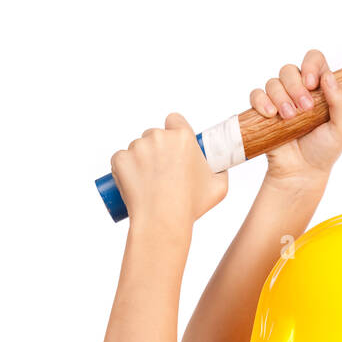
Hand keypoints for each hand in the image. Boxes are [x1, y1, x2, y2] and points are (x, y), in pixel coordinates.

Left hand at [110, 112, 227, 229]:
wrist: (161, 222)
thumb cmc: (190, 206)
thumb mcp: (218, 188)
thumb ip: (221, 172)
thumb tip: (219, 168)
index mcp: (183, 137)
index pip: (174, 120)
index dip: (173, 132)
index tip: (173, 147)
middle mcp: (158, 136)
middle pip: (154, 135)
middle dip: (156, 150)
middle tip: (161, 173)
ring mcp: (137, 147)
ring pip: (136, 148)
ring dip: (140, 160)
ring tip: (148, 185)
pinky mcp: (120, 159)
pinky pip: (120, 160)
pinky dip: (124, 170)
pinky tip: (133, 184)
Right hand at [249, 50, 341, 188]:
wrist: (303, 171)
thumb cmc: (325, 149)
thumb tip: (328, 77)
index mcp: (320, 87)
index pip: (314, 60)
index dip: (311, 65)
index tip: (312, 84)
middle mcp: (299, 89)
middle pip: (290, 70)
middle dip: (296, 87)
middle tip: (305, 109)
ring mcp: (280, 99)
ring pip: (273, 82)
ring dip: (281, 97)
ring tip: (289, 117)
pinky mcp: (264, 111)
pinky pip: (256, 95)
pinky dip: (261, 101)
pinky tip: (271, 114)